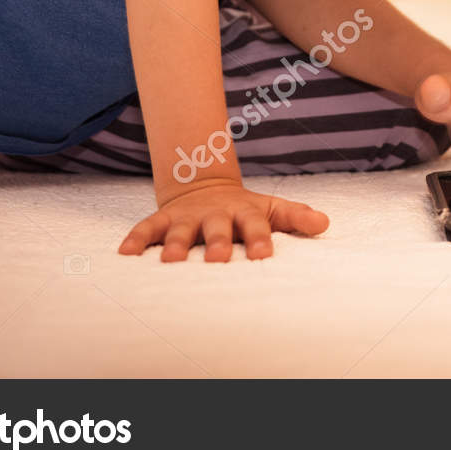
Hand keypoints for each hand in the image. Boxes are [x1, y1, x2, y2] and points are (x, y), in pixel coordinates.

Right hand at [120, 180, 328, 261]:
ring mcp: (188, 216)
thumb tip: (325, 224)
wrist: (205, 186)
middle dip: (218, 243)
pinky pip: (147, 228)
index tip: (264, 255)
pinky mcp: (164, 219)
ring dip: (177, 245)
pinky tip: (125, 254)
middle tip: (218, 259)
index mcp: (245, 212)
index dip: (260, 238)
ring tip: (171, 262)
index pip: (256, 224)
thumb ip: (296, 217)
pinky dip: (136, 239)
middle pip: (217, 228)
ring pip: (181, 230)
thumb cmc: (245, 210)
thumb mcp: (272, 208)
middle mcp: (215, 214)